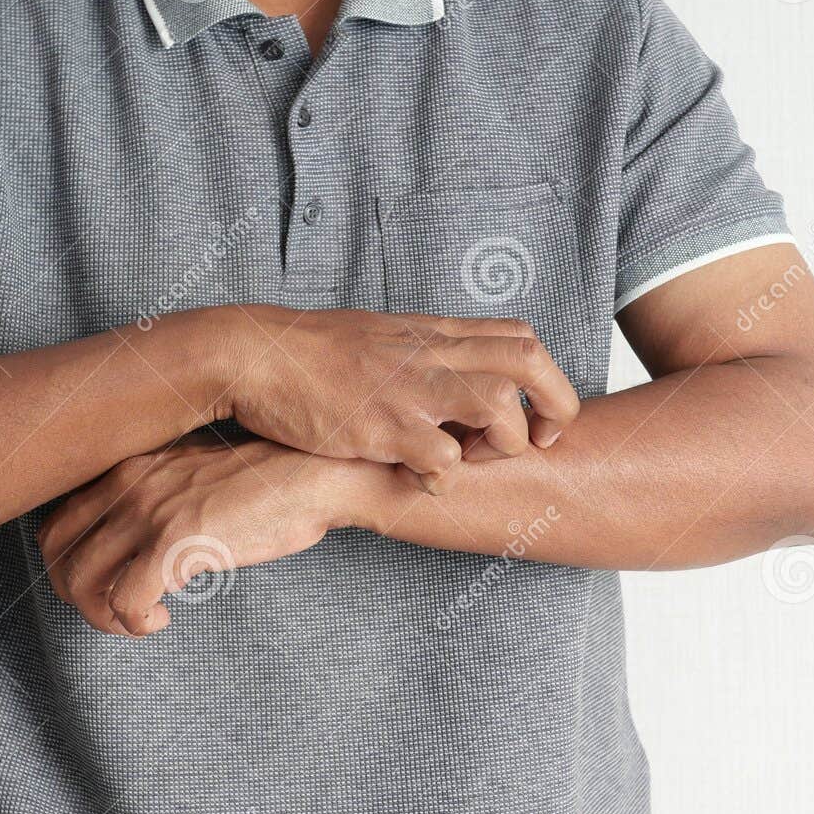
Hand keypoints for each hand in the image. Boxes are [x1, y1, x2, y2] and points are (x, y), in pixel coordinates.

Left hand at [37, 436, 363, 636]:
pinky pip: (123, 602)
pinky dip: (135, 624)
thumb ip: (158, 499)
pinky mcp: (175, 545)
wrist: (319, 477)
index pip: (59, 518)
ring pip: (79, 580)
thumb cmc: (270, 483)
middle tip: (113, 611)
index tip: (104, 584)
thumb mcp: (195, 478)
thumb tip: (136, 543)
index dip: (69, 563)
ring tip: (140, 621)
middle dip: (75, 593)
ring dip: (103, 616)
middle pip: (55, 550)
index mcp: (130, 466)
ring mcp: (148, 512)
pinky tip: (161, 623)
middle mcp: (129, 483)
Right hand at [219, 305, 579, 491]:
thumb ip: (424, 352)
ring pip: (498, 405)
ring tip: (469, 459)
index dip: (548, 379)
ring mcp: (409, 390)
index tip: (538, 416)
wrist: (257, 356)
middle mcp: (431, 354)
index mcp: (434, 333)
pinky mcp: (382, 426)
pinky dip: (443, 478)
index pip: (523, 337)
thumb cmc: (311, 354)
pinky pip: (443, 458)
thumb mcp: (381, 337)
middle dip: (555, 407)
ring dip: (500, 443)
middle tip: (540, 443)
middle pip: (531, 363)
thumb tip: (456, 371)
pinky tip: (419, 480)